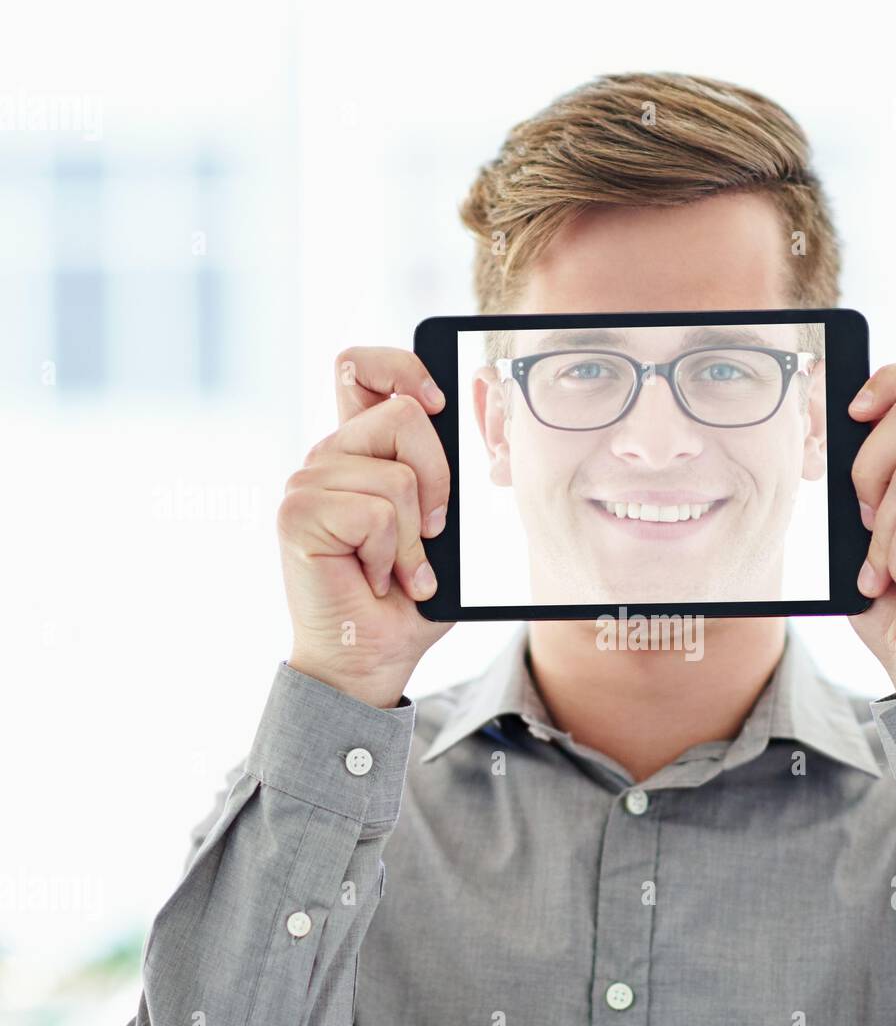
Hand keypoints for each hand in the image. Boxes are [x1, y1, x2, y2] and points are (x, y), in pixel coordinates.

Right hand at [279, 347, 453, 708]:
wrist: (372, 658)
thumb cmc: (408, 600)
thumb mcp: (441, 531)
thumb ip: (443, 479)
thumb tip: (468, 424)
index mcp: (358, 452)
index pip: (361, 368)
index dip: (402, 368)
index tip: (438, 404)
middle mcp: (327, 459)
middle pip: (404, 416)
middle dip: (438, 481)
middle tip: (429, 534)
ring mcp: (306, 484)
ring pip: (397, 476)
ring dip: (413, 540)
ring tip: (395, 570)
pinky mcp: (297, 514)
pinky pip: (375, 513)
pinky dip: (391, 557)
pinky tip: (373, 579)